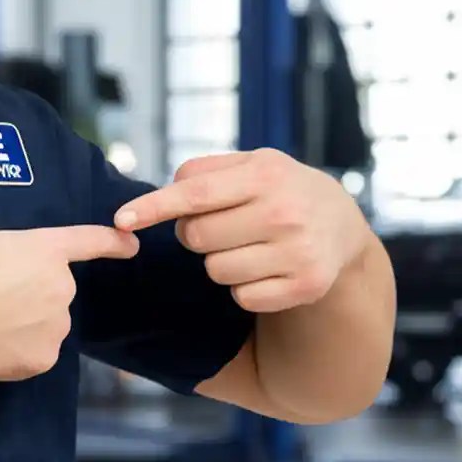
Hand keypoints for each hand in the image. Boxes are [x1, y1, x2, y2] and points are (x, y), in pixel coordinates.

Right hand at [0, 223, 139, 381]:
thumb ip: (0, 243)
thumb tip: (0, 260)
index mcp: (46, 250)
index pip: (88, 241)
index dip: (112, 242)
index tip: (130, 246)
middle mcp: (61, 287)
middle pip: (54, 288)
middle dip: (31, 292)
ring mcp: (56, 326)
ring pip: (46, 322)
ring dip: (25, 321)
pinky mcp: (44, 358)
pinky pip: (36, 350)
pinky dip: (18, 349)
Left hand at [114, 149, 369, 312]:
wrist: (341, 224)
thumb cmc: (279, 189)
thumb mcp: (252, 164)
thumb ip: (204, 171)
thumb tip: (162, 194)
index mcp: (265, 174)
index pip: (195, 193)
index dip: (153, 207)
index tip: (120, 220)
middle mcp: (283, 212)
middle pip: (196, 237)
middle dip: (196, 233)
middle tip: (223, 224)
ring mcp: (297, 252)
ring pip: (216, 271)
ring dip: (221, 261)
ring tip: (249, 245)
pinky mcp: (305, 286)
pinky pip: (242, 297)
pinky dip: (245, 287)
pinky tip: (267, 267)